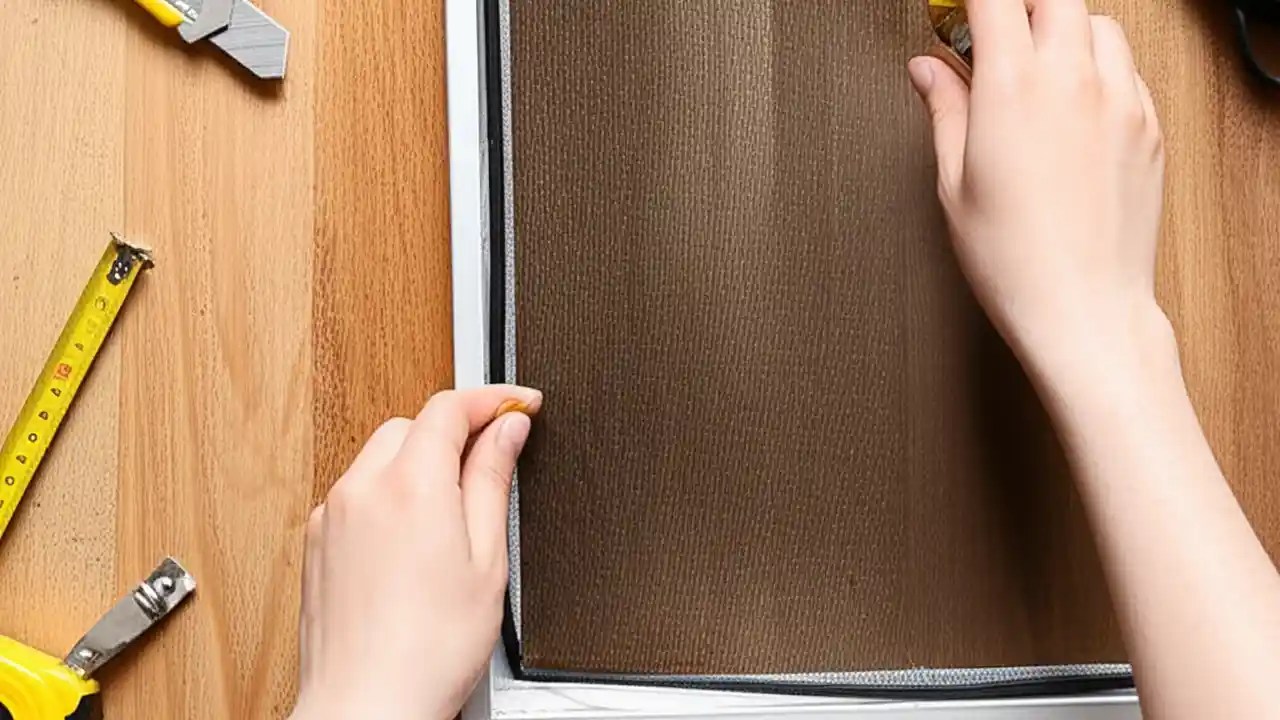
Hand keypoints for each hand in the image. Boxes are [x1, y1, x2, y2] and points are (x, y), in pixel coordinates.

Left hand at [291, 385, 541, 719]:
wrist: (368, 706)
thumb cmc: (428, 650)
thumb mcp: (487, 559)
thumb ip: (493, 480)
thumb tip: (508, 429)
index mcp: (411, 486)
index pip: (449, 407)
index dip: (491, 398)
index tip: (518, 403)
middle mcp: (362, 489)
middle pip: (411, 425)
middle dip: (452, 433)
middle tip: (492, 461)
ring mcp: (332, 515)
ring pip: (379, 457)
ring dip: (417, 463)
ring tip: (452, 515)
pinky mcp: (316, 542)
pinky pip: (355, 493)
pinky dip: (387, 496)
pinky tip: (412, 544)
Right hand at [909, 0, 1171, 386]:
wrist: (1082, 307)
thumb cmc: (1015, 261)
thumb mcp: (955, 183)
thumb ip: (944, 111)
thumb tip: (928, 71)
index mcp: (1013, 90)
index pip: (994, 0)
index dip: (968, 2)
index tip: (952, 14)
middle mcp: (1073, 83)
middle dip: (1020, 5)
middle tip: (993, 33)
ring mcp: (1119, 102)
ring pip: (1099, 23)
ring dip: (1064, 28)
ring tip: (1036, 65)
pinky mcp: (1148, 127)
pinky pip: (1128, 68)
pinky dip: (1099, 67)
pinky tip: (1073, 101)